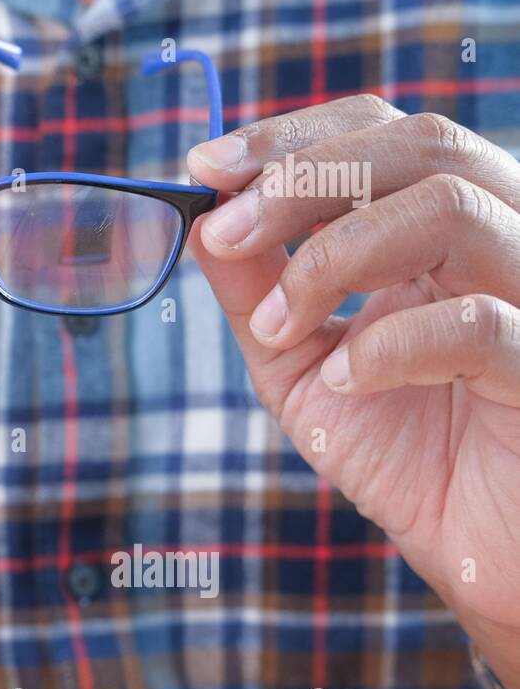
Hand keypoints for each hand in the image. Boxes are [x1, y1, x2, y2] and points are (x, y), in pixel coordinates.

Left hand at [187, 96, 519, 688]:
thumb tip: (199, 222)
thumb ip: (259, 295)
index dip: (289, 138)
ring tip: (279, 327)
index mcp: (446, 230)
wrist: (483, 555)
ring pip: (451, 207)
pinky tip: (349, 380)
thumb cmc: (408, 454)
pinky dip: (393, 343)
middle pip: (420, 145)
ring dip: (334, 255)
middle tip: (224, 229)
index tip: (203, 166)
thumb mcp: (306, 368)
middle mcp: (505, 240)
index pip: (380, 134)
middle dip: (300, 176)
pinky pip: (480, 322)